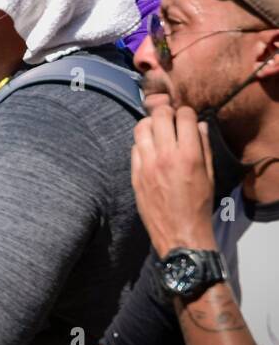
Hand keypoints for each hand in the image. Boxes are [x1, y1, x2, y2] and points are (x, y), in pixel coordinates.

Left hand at [130, 105, 217, 256]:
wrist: (180, 232)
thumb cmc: (199, 205)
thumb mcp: (210, 175)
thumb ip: (204, 146)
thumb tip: (198, 124)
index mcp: (188, 155)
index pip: (183, 116)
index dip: (186, 111)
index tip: (186, 115)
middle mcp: (165, 156)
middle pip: (159, 116)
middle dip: (166, 112)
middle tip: (170, 117)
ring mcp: (146, 164)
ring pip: (141, 127)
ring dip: (150, 124)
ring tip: (157, 130)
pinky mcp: (134, 173)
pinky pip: (134, 147)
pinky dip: (142, 143)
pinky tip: (150, 149)